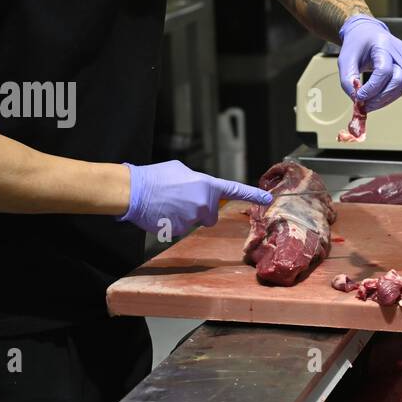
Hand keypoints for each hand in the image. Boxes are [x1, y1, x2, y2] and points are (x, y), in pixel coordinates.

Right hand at [119, 160, 272, 233]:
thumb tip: (200, 188)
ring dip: (183, 216)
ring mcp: (192, 219)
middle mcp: (203, 204)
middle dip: (199, 211)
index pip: (234, 190)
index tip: (268, 200)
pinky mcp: (180, 231)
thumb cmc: (155, 177)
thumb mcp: (181, 170)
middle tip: (180, 200)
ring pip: (193, 222)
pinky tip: (162, 213)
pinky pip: (180, 228)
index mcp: (206, 185)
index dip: (252, 195)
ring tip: (167, 203)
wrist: (133, 190)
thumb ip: (197, 181)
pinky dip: (172, 223)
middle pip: (210, 216)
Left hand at [337, 14, 401, 110]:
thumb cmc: (357, 44)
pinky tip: (376, 98)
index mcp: (384, 44)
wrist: (367, 33)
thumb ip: (348, 80)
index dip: (372, 88)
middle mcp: (400, 52)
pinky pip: (401, 87)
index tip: (359, 97)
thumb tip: (356, 100)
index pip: (384, 71)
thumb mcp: (345, 60)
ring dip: (384, 100)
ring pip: (401, 88)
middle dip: (380, 98)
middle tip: (365, 106)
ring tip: (369, 104)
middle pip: (398, 81)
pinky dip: (388, 96)